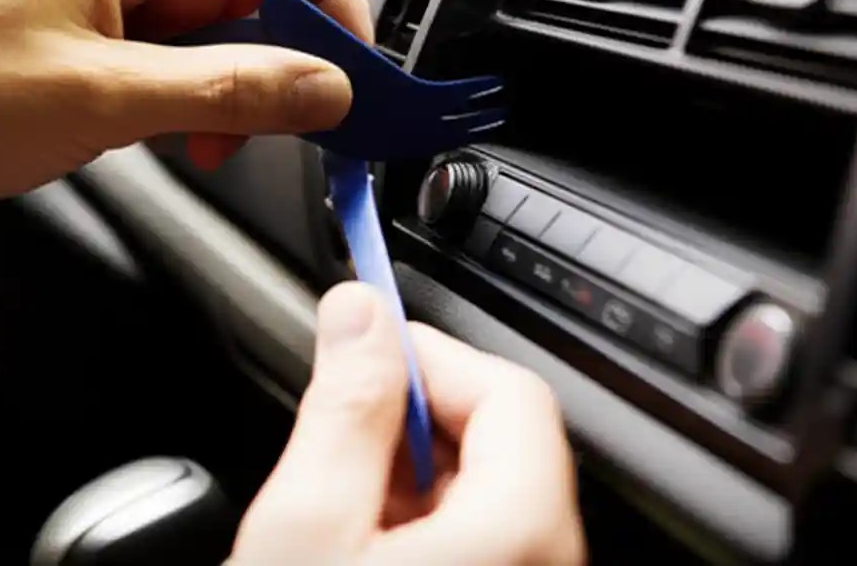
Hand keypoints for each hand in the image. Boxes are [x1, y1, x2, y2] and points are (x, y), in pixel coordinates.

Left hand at [0, 0, 369, 214]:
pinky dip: (196, 99)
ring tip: (228, 142)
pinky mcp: (86, 34)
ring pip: (212, 27)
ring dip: (236, 87)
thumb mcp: (109, 99)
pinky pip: (172, 56)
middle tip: (308, 116)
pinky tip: (190, 139)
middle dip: (280, 53)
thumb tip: (323, 87)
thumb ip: (232, 91)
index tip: (356, 61)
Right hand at [230, 283, 585, 565]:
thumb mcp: (307, 525)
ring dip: (410, 476)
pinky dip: (421, 525)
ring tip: (338, 511)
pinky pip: (480, 541)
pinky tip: (359, 549)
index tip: (362, 351)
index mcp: (520, 527)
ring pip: (485, 491)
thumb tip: (360, 315)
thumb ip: (343, 408)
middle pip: (501, 438)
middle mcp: (548, 559)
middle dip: (412, 419)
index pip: (509, 387)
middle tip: (337, 438)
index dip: (428, 355)